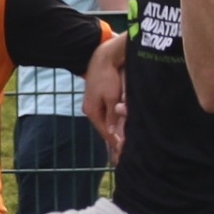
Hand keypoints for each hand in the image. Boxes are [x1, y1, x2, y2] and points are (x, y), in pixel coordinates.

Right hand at [83, 31, 127, 159]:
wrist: (102, 59)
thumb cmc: (108, 77)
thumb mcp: (112, 97)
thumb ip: (112, 115)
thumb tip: (113, 133)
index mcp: (92, 111)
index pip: (106, 132)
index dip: (115, 143)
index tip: (123, 153)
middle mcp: (90, 110)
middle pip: (104, 129)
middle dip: (113, 141)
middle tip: (122, 154)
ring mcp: (92, 105)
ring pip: (105, 123)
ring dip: (113, 133)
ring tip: (121, 145)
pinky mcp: (96, 100)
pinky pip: (105, 116)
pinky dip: (111, 123)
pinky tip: (116, 129)